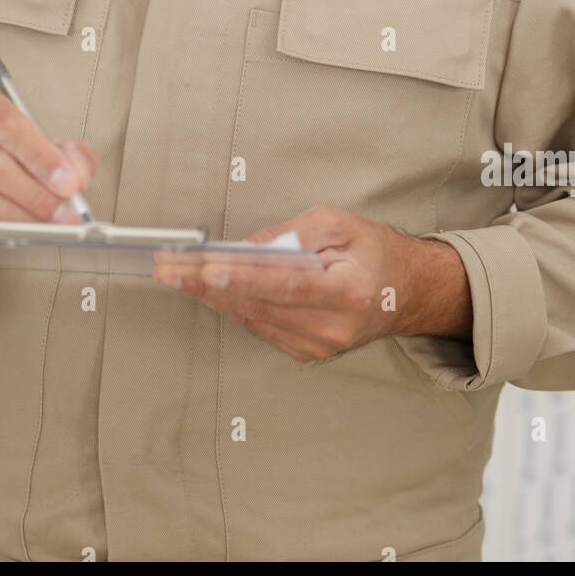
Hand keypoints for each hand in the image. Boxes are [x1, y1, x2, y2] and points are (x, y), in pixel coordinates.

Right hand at [0, 86, 97, 229]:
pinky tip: (25, 232)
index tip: (69, 183)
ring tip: (53, 226)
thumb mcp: (39, 142)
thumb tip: (78, 176)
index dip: (40, 156)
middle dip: (36, 193)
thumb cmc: (3, 151)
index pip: (7, 125)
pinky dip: (2, 228)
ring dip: (22, 216)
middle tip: (67, 212)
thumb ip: (68, 154)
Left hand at [152, 205, 471, 361]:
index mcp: (350, 291)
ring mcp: (319, 345)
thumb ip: (293, 233)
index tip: (206, 269)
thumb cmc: (373, 251)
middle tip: (168, 268)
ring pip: (252, 317)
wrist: (406, 293)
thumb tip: (244, 247)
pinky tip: (205, 289)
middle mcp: (333, 326)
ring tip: (175, 274)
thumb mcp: (338, 224)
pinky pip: (259, 325)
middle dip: (208, 284)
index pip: (288, 285)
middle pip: (260, 305)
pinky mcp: (307, 352)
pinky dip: (231, 305)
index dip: (245, 278)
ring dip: (210, 295)